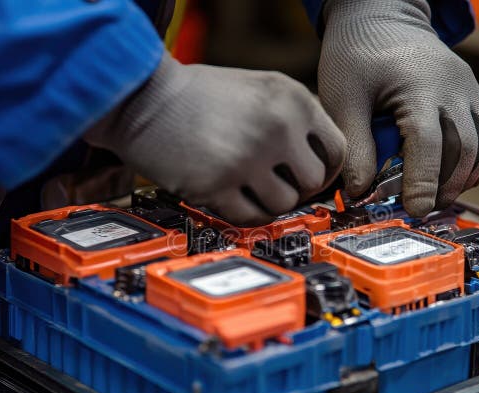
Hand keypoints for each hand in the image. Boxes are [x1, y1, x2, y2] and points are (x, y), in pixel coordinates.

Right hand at [85, 53, 345, 225]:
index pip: (337, 151)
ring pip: (284, 205)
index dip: (325, 170)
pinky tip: (229, 195)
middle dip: (296, 188)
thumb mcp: (261, 88)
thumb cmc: (199, 95)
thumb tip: (323, 164)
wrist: (140, 97)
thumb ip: (296, 120)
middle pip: (313, 182)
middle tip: (272, 183)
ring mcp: (247, 158)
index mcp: (293, 99)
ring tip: (245, 185)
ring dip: (267, 202)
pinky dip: (244, 213)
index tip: (307, 176)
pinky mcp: (217, 186)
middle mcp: (277, 127)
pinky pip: (251, 218)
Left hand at [319, 0, 478, 215]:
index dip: (424, 181)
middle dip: (446, 186)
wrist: (383, 18)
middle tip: (422, 207)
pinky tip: (457, 177)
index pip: (429, 142)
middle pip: (464, 148)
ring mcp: (470, 89)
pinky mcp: (475, 94)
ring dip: (464, 178)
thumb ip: (354, 147)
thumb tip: (359, 193)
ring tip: (437, 195)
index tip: (414, 209)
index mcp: (419, 86)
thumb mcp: (343, 99)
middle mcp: (454, 87)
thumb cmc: (358, 54)